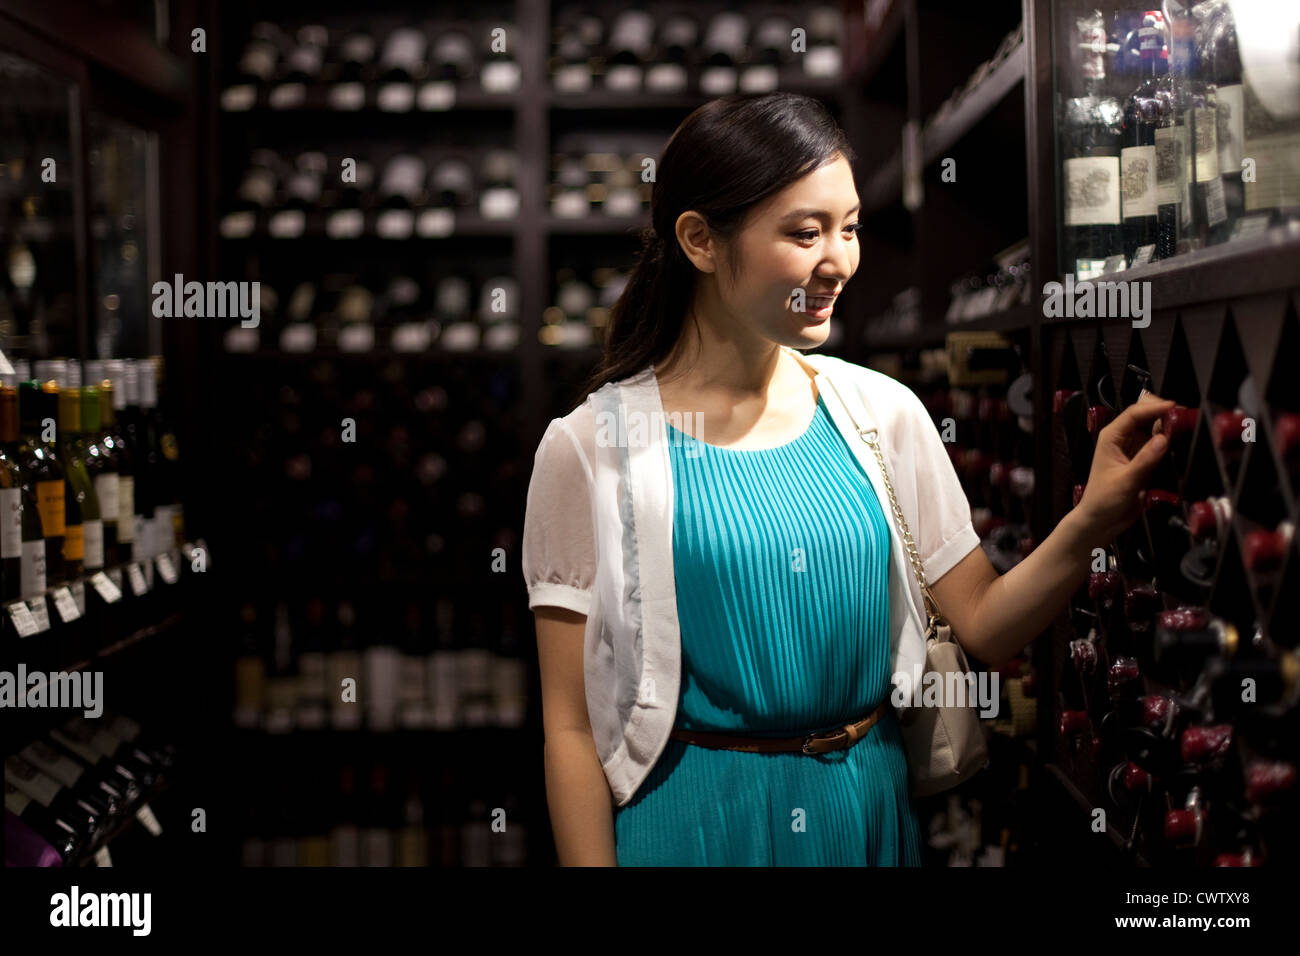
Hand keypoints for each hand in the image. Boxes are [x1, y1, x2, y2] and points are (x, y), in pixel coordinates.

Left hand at [1076, 391, 1176, 547]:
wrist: (1101, 520)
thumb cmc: (1105, 500)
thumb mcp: (1126, 481)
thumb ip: (1145, 460)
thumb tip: (1164, 439)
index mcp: (1112, 436)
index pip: (1134, 413)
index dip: (1155, 407)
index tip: (1175, 407)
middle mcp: (1122, 437)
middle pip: (1145, 414)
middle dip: (1163, 411)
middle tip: (1184, 416)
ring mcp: (1134, 447)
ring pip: (1154, 426)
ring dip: (1168, 424)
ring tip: (1186, 425)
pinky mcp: (1143, 458)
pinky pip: (1158, 441)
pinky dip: (1169, 438)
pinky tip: (1180, 439)